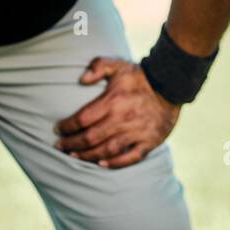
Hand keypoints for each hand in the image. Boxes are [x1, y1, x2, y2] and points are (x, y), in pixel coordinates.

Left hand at [54, 57, 179, 168]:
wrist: (172, 85)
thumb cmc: (141, 77)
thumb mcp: (119, 65)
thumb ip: (98, 66)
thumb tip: (81, 79)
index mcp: (113, 101)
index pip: (82, 119)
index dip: (67, 126)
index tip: (58, 129)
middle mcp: (123, 119)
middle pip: (90, 138)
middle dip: (71, 144)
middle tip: (60, 146)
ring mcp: (136, 132)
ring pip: (106, 150)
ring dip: (87, 156)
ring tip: (75, 156)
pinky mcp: (149, 142)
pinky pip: (129, 158)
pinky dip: (114, 163)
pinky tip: (101, 164)